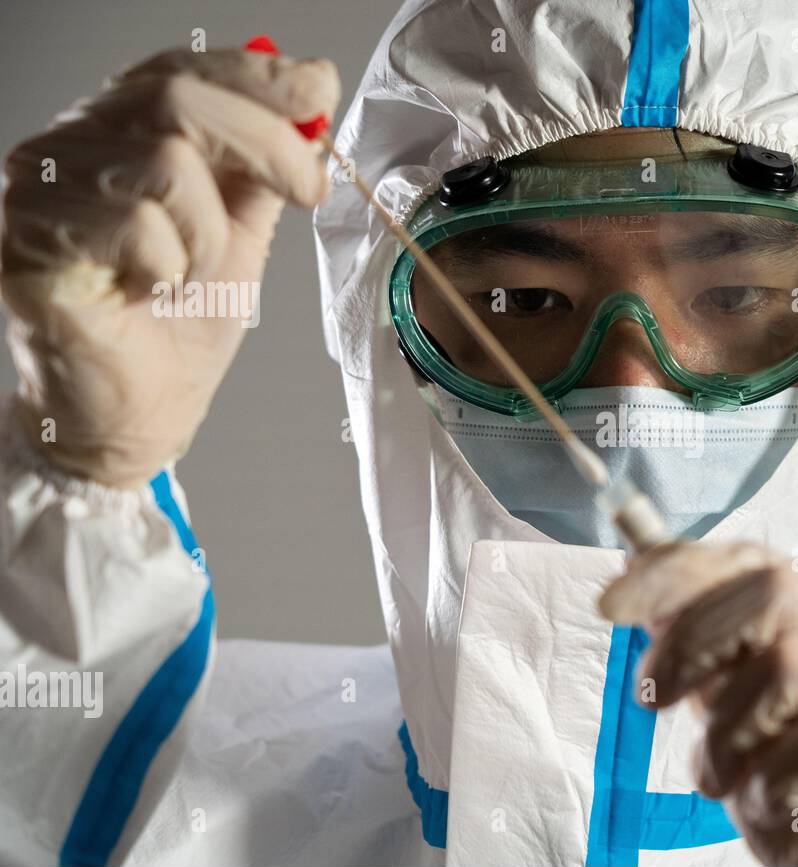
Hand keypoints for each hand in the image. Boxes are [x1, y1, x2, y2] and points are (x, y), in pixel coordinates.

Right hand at [1, 46, 338, 485]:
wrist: (137, 417)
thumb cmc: (177, 330)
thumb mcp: (239, 235)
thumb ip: (260, 171)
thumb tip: (307, 104)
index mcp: (117, 134)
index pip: (181, 70)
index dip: (256, 77)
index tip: (320, 92)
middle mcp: (68, 148)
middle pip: (176, 97)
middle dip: (267, 143)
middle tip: (309, 190)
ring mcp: (38, 191)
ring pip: (164, 163)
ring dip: (209, 232)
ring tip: (192, 275)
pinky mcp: (28, 244)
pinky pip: (136, 224)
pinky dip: (171, 265)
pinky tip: (151, 292)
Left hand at [599, 540, 797, 865]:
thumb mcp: (745, 713)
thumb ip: (712, 657)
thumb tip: (647, 604)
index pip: (757, 558)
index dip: (679, 571)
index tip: (614, 601)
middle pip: (773, 591)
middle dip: (692, 643)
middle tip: (650, 696)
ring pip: (788, 666)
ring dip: (728, 734)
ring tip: (721, 778)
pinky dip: (772, 781)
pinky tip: (776, 801)